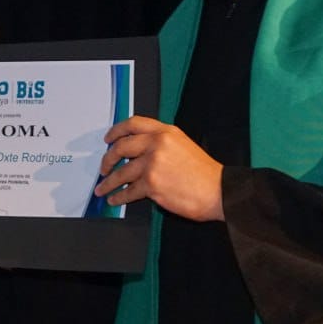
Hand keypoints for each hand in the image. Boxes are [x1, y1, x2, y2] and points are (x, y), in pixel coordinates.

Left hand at [93, 115, 223, 221]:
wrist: (220, 191)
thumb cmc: (205, 174)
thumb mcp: (183, 145)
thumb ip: (161, 143)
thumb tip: (138, 152)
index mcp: (166, 132)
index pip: (134, 124)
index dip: (116, 131)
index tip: (108, 138)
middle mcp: (157, 144)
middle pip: (121, 147)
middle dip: (107, 159)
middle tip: (103, 167)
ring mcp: (153, 163)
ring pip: (121, 172)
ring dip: (108, 182)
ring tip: (102, 188)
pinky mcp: (152, 184)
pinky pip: (128, 191)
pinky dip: (119, 197)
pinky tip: (115, 199)